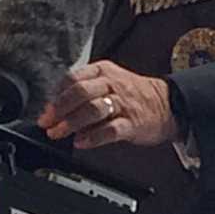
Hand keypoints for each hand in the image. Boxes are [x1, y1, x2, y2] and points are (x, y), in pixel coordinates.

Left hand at [39, 60, 177, 152]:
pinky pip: (110, 130)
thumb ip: (84, 92)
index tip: (46, 112)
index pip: (73, 78)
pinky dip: (93, 137)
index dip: (56, 96)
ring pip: (92, 110)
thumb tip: (55, 110)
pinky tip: (81, 142)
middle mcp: (113, 84)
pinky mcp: (132, 123)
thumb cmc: (133, 95)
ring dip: (71, 123)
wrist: (168, 104)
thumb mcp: (109, 82)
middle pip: (80, 92)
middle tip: (48, 123)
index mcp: (103, 71)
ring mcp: (123, 103)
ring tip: (59, 133)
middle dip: (60, 109)